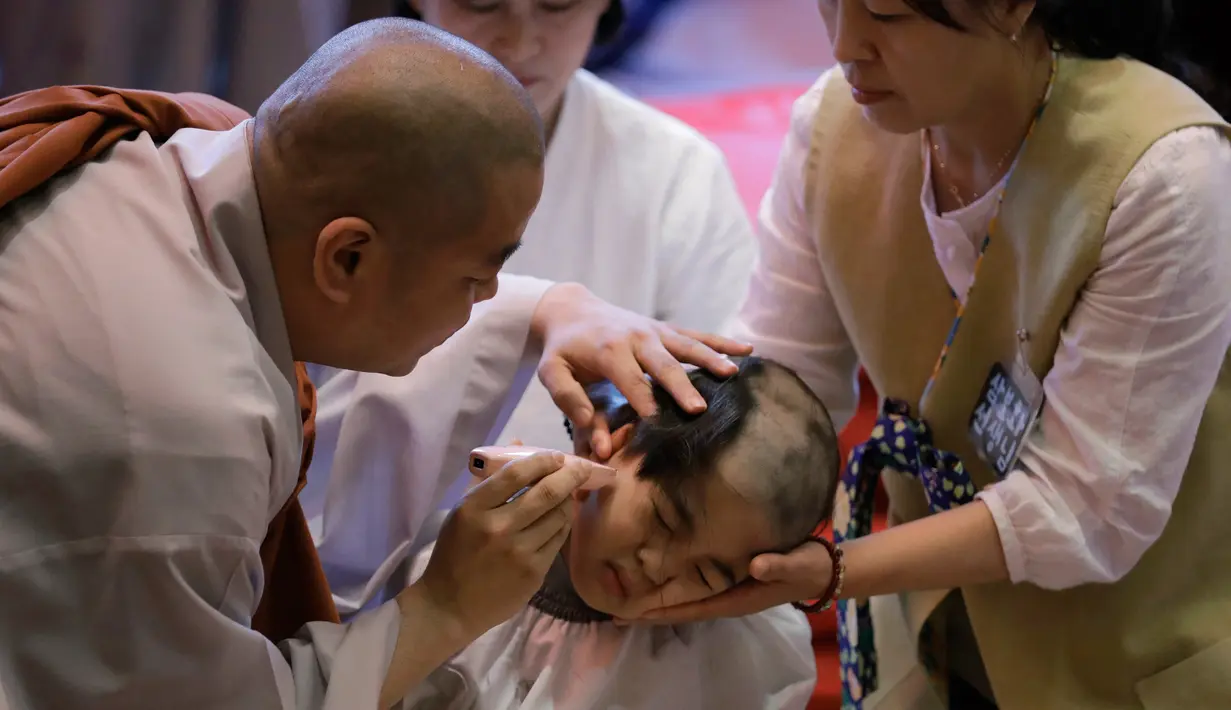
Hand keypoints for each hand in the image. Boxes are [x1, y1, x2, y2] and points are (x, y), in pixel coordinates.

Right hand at [413, 451, 591, 639]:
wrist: (450, 605)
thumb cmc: (454, 554)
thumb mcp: (462, 512)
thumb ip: (490, 480)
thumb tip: (521, 446)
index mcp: (475, 508)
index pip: (517, 474)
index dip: (542, 460)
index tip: (555, 456)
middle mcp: (499, 528)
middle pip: (547, 492)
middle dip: (570, 475)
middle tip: (581, 466)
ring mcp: (519, 552)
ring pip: (558, 516)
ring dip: (569, 500)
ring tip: (570, 492)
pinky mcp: (534, 572)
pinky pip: (558, 539)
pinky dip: (564, 523)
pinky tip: (562, 516)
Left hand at [531, 283, 752, 458]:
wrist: (573, 309)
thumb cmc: (563, 349)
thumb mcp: (552, 373)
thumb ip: (569, 400)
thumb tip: (593, 433)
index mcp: (608, 350)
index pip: (629, 379)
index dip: (642, 401)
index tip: (657, 423)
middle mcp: (636, 337)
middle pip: (662, 364)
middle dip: (680, 386)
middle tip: (698, 409)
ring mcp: (654, 331)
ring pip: (686, 346)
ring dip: (710, 359)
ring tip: (732, 374)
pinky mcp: (666, 329)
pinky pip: (696, 335)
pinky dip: (721, 342)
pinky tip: (746, 350)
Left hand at [619, 539, 834, 623]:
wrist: (819, 567)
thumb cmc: (806, 566)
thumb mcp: (795, 565)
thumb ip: (777, 565)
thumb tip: (756, 565)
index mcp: (734, 600)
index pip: (689, 609)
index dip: (661, 612)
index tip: (631, 612)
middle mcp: (723, 598)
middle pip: (678, 608)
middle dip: (647, 611)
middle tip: (611, 612)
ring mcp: (723, 589)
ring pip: (682, 598)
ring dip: (654, 600)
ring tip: (623, 598)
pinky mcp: (724, 577)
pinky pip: (690, 585)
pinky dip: (668, 585)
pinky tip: (651, 578)